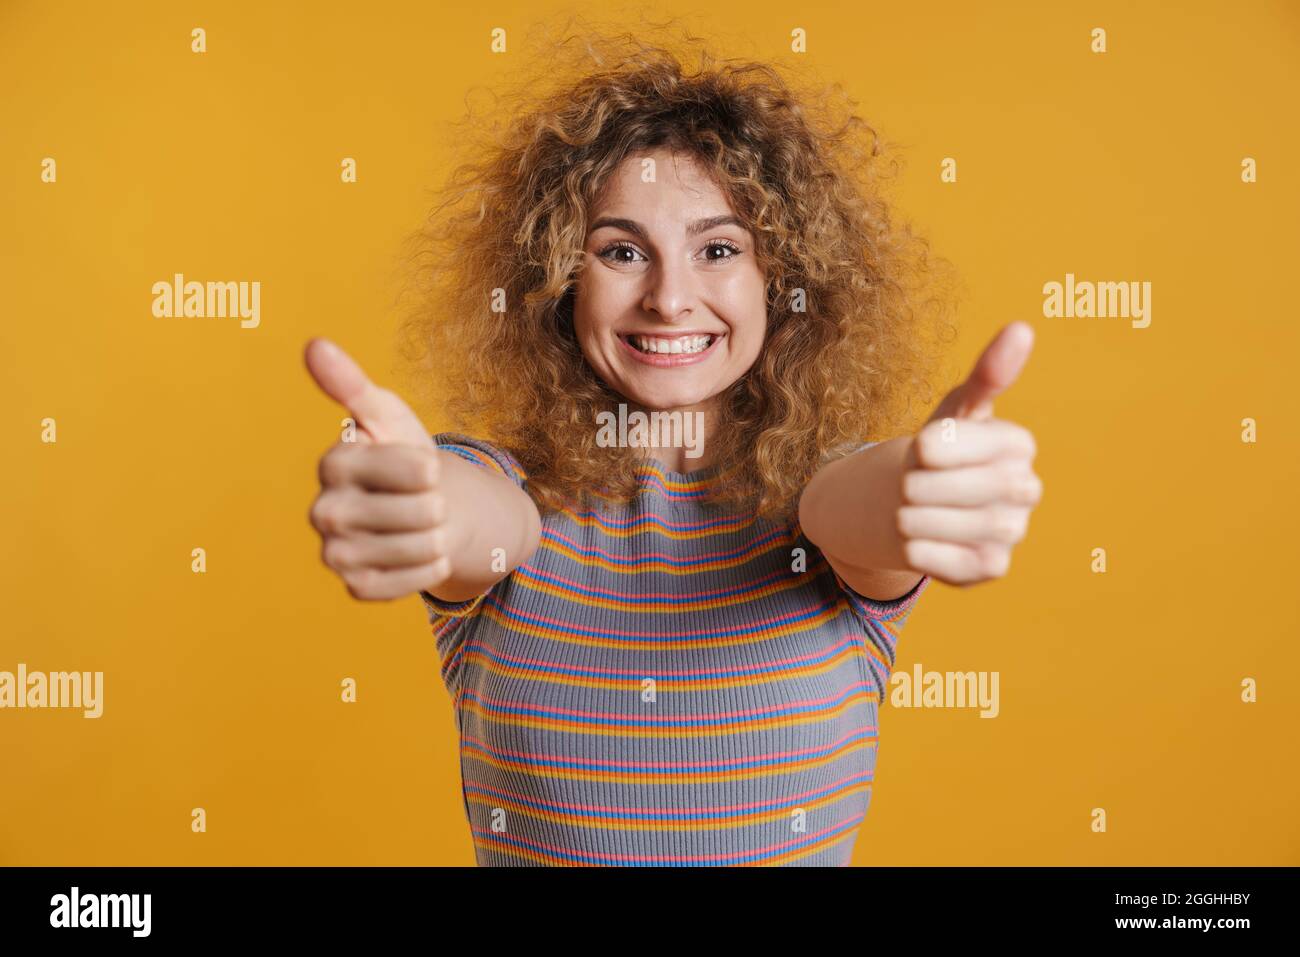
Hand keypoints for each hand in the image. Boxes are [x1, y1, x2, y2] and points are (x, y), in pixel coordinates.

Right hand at [304, 338, 452, 600]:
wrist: (426, 509)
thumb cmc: (406, 458)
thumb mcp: (390, 417)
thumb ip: (352, 384)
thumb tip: (313, 345)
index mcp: (334, 464)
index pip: (395, 468)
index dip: (423, 469)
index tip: (427, 468)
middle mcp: (324, 510)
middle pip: (410, 514)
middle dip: (433, 507)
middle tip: (427, 501)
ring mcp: (335, 551)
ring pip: (408, 550)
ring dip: (433, 538)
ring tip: (428, 526)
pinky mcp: (354, 584)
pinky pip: (403, 584)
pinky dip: (425, 570)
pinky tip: (423, 553)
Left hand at [898, 321, 1041, 585]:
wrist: (915, 502)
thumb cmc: (938, 450)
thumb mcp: (954, 410)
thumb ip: (986, 374)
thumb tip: (1023, 328)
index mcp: (1018, 444)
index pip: (977, 443)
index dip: (937, 449)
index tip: (919, 449)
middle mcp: (1026, 489)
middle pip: (973, 489)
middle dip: (924, 486)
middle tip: (908, 485)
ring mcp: (1013, 532)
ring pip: (962, 528)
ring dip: (918, 518)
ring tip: (908, 510)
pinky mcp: (991, 568)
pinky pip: (956, 565)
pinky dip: (924, 551)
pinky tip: (915, 538)